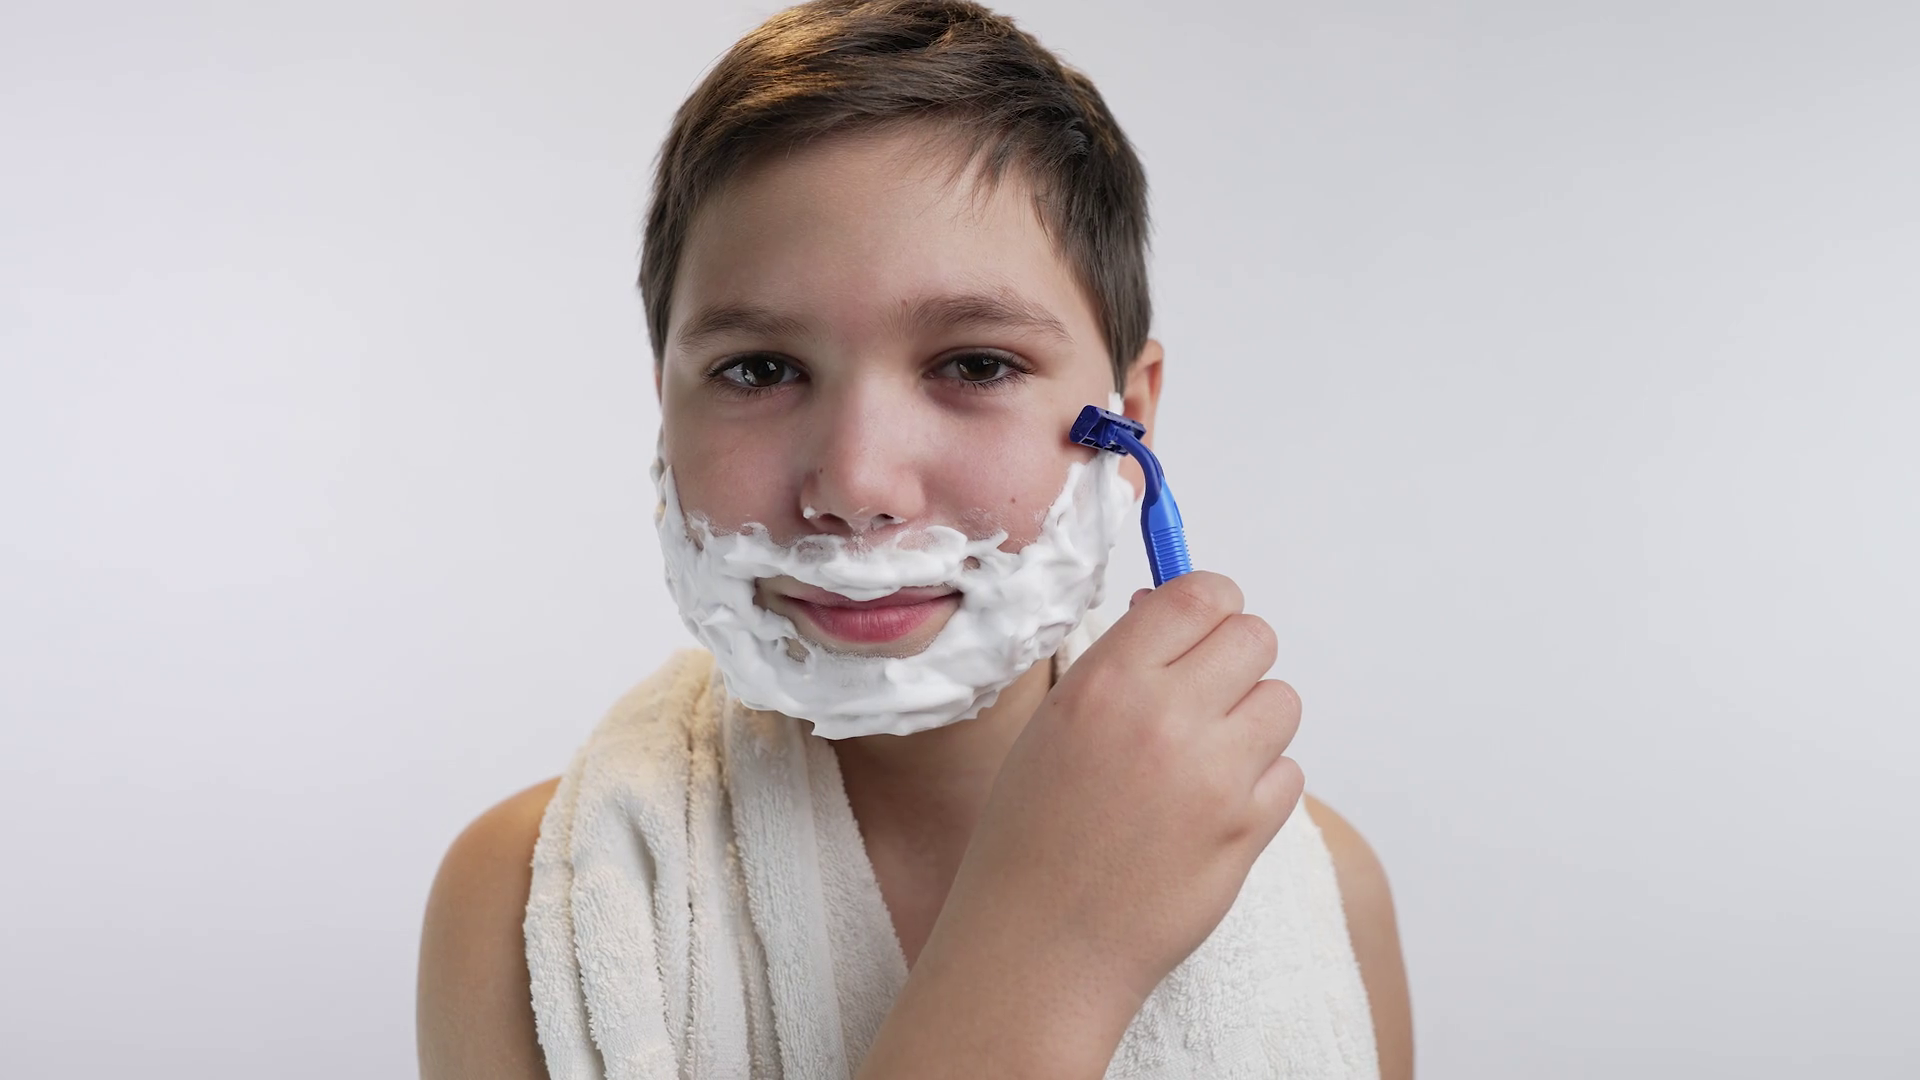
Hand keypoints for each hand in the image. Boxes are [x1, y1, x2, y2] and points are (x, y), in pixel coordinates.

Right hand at [934, 571, 1304, 1018]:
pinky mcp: (1247, 830)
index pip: (1200, 594)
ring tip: (1205, 760)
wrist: (1040, 946)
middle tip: (1206, 697)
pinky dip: (1260, 785)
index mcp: (1107, 681)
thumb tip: (1175, 613)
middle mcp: (1164, 716)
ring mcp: (1213, 774)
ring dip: (1254, 722)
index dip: (1210, 607)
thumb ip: (1120, 667)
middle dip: (1236, 661)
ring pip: (1282, 701)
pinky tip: (1210, 811)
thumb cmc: (1034, 838)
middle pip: (1256, 637)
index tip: (1202, 629)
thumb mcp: (1054, 727)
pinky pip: (1289, 772)